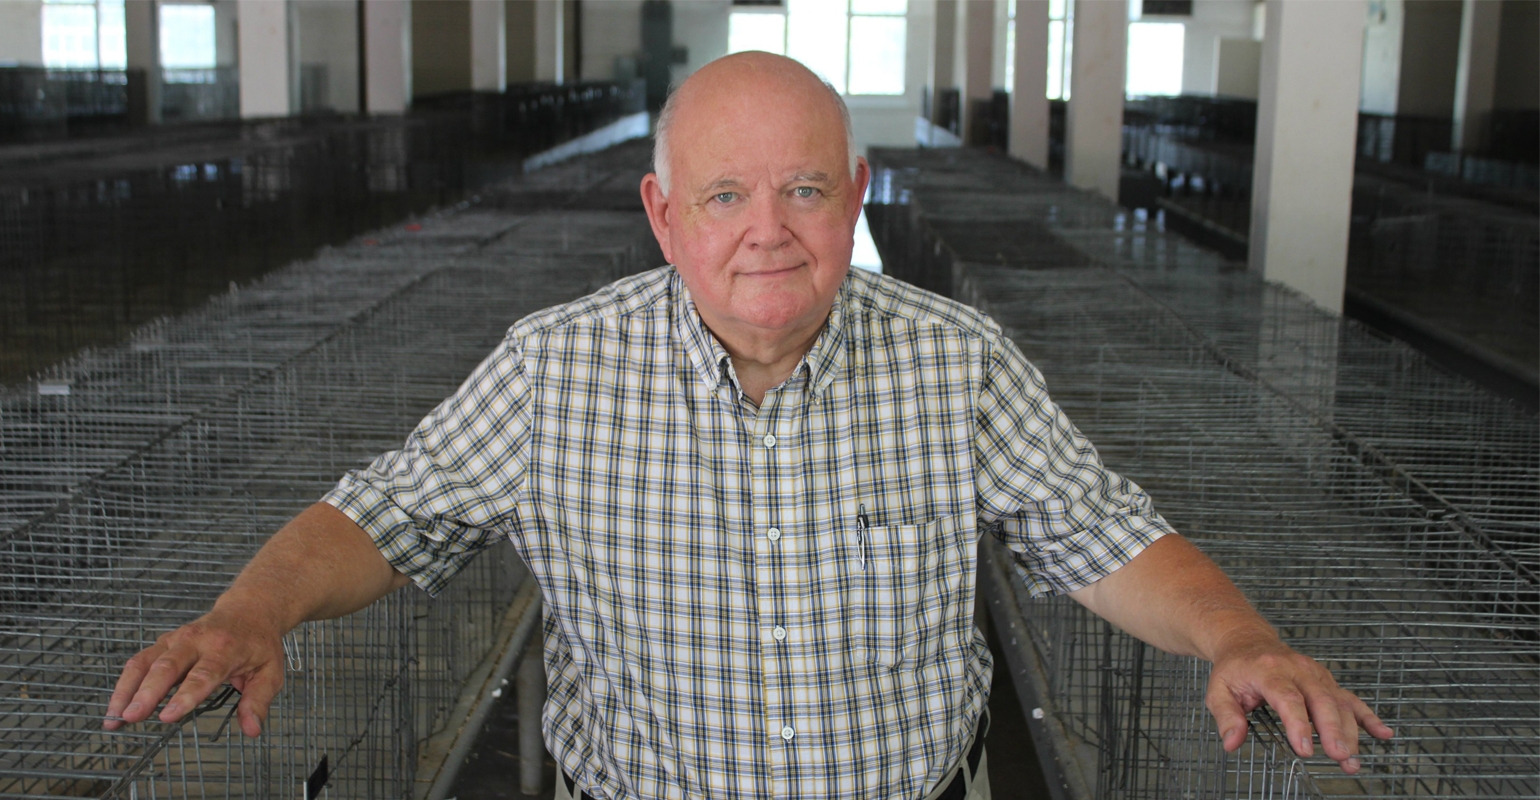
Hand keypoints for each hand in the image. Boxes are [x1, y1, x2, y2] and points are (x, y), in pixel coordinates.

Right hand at [104, 607, 286, 737]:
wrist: (249, 609)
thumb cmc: (259, 644)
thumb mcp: (270, 671)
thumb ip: (258, 701)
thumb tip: (252, 730)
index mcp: (225, 648)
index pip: (203, 674)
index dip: (184, 696)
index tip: (167, 716)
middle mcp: (197, 640)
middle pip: (167, 666)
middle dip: (147, 693)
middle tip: (132, 717)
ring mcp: (176, 639)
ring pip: (145, 663)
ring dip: (126, 690)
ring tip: (113, 719)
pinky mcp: (163, 643)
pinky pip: (139, 662)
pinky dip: (124, 684)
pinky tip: (116, 707)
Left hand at [1206, 634, 1393, 773]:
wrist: (1248, 641)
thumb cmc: (1235, 668)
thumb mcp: (1218, 690)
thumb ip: (1226, 716)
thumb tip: (1232, 742)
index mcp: (1269, 670)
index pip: (1288, 698)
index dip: (1298, 724)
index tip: (1304, 750)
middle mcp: (1298, 670)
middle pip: (1320, 699)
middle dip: (1333, 729)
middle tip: (1339, 756)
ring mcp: (1316, 674)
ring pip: (1338, 702)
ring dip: (1350, 732)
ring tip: (1352, 761)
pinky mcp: (1326, 681)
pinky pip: (1350, 699)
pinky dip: (1368, 716)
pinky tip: (1383, 733)